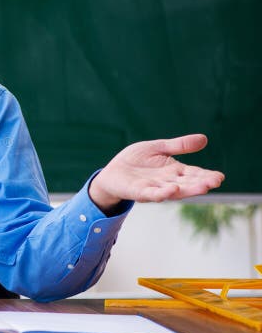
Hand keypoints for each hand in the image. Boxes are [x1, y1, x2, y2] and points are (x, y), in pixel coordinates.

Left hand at [88, 134, 224, 212]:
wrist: (112, 172)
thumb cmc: (136, 160)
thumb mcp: (158, 148)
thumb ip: (179, 145)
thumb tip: (204, 138)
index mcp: (174, 170)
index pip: (194, 173)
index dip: (206, 175)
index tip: (220, 177)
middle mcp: (167, 181)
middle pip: (187, 183)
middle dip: (201, 183)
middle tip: (215, 182)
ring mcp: (154, 187)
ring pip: (173, 190)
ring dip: (187, 190)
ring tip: (202, 187)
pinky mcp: (139, 192)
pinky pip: (152, 194)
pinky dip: (162, 193)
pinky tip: (172, 189)